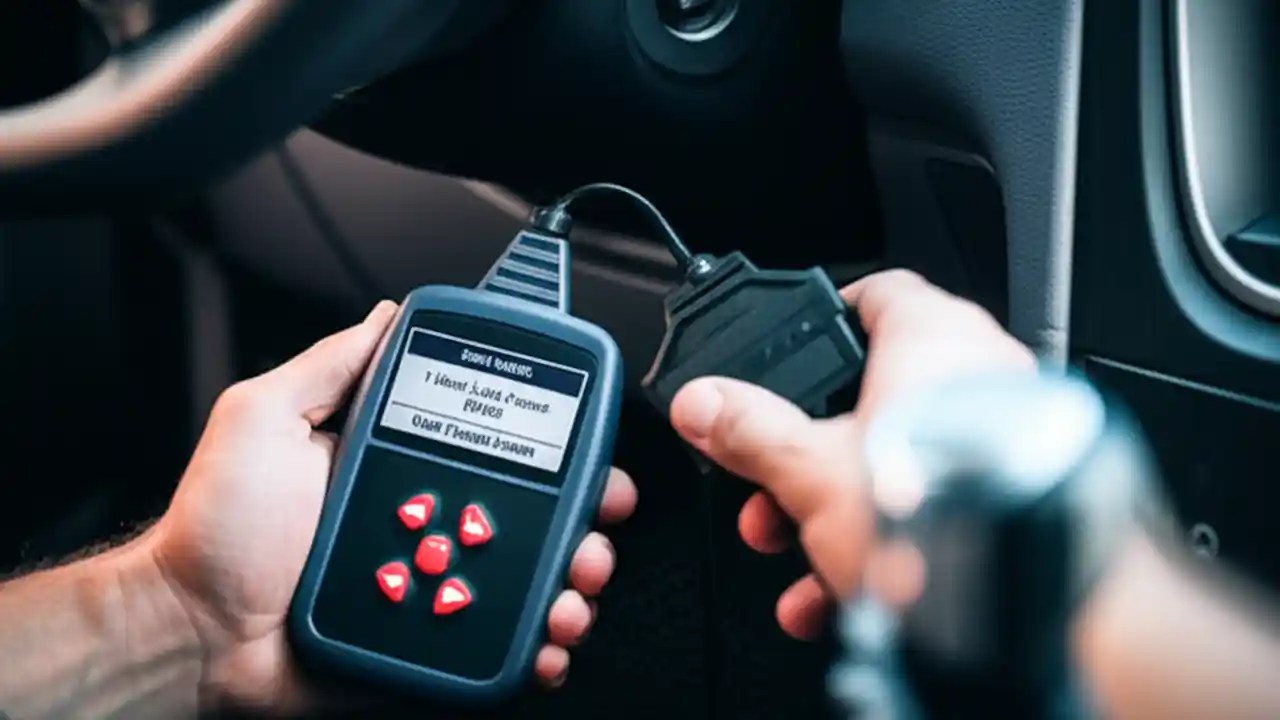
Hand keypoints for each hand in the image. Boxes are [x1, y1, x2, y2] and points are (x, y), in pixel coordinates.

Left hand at [146, 302, 637, 712]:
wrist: (193, 634)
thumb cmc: (217, 533)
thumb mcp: (264, 418)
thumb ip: (331, 367)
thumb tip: (387, 316)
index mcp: (402, 470)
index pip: (498, 450)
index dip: (553, 448)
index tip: (586, 450)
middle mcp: (429, 525)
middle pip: (534, 519)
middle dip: (584, 519)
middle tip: (597, 523)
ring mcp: (435, 587)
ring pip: (530, 583)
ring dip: (573, 583)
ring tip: (575, 586)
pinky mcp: (432, 645)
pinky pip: (499, 646)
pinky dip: (539, 647)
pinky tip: (547, 640)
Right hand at [668, 270, 1034, 638]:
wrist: (1032, 604)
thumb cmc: (943, 515)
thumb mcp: (812, 472)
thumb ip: (750, 432)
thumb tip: (703, 404)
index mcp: (933, 339)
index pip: (874, 295)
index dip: (819, 319)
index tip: (782, 356)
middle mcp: (983, 373)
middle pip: (872, 395)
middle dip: (807, 454)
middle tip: (768, 489)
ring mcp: (1008, 436)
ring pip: (903, 459)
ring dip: (837, 509)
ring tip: (796, 555)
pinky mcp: (1020, 496)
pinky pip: (940, 506)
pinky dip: (888, 543)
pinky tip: (842, 594)